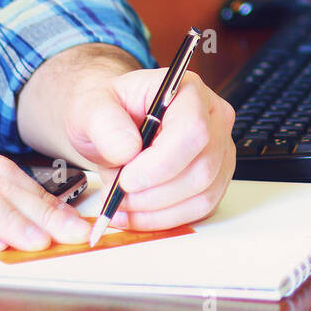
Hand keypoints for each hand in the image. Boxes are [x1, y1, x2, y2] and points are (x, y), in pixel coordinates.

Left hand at [60, 68, 235, 231]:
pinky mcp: (214, 178)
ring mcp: (218, 150)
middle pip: (201, 169)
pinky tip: (136, 213)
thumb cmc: (109, 110)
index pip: (193, 130)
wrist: (112, 125)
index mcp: (188, 91)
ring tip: (122, 203)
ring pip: (202, 195)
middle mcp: (212, 119)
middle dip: (154, 193)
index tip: (126, 179)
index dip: (162, 163)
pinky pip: (199, 209)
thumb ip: (105, 123)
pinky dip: (164, 219)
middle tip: (118, 194)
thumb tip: (126, 150)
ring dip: (157, 210)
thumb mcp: (92, 106)